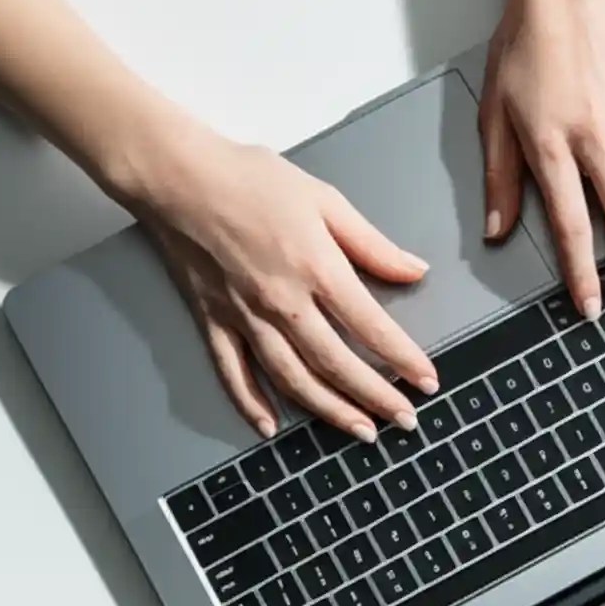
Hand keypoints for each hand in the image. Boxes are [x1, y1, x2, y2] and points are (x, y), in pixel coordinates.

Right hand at [121, 127, 438, 441]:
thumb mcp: (326, 200)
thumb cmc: (251, 178)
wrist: (176, 175)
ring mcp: (244, 317)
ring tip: (360, 431)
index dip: (404, 358)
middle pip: (336, 364)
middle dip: (376, 397)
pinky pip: (233, 372)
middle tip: (405, 420)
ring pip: (292, 378)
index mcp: (316, 269)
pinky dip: (251, 404)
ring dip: (329, 410)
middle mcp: (282, 303)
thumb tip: (416, 270)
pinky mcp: (212, 320)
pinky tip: (271, 427)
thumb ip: (373, 244)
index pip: (371, 327)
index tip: (428, 381)